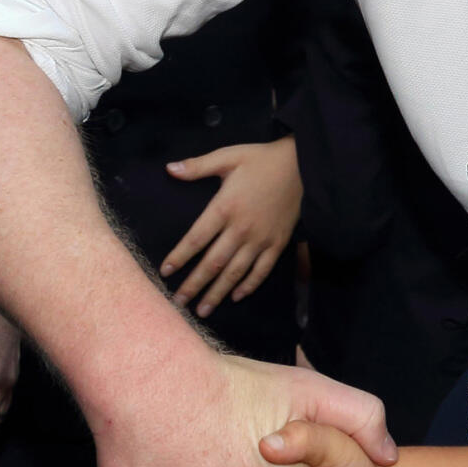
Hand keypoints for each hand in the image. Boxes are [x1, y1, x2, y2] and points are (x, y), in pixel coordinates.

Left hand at [162, 137, 301, 317]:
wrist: (303, 164)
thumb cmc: (262, 159)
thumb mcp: (228, 156)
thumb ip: (198, 166)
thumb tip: (169, 169)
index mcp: (225, 207)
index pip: (196, 239)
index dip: (179, 257)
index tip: (164, 272)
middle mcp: (242, 228)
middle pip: (213, 263)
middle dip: (193, 285)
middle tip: (178, 302)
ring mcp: (261, 239)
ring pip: (235, 272)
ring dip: (217, 293)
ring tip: (202, 310)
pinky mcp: (278, 243)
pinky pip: (262, 270)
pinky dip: (249, 285)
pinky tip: (236, 296)